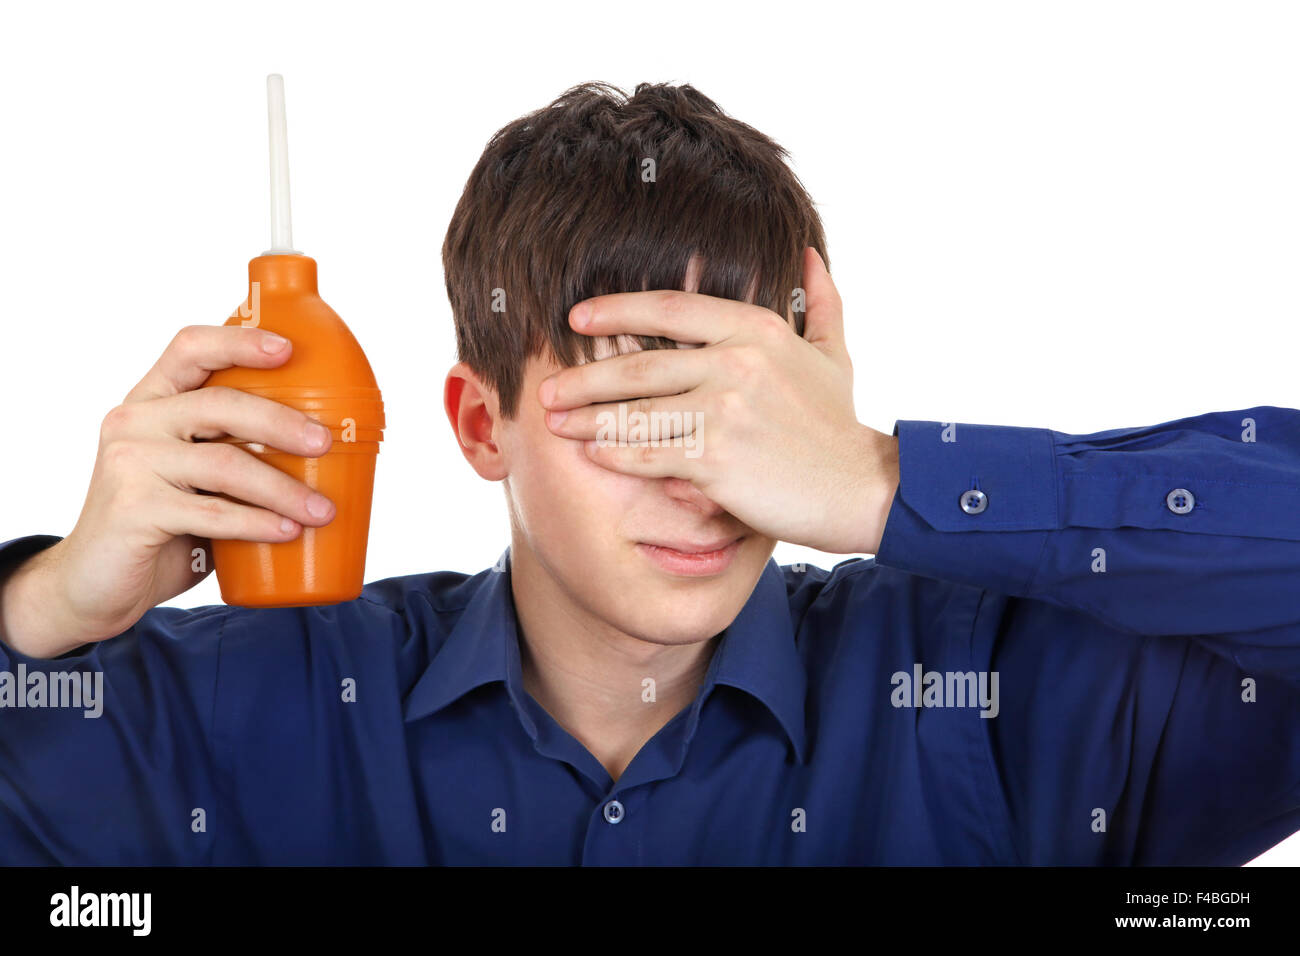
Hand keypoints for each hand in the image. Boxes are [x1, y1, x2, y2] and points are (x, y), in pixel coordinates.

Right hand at [0, 325, 335, 657]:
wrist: (94, 585)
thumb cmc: (162, 528)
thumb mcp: (196, 480)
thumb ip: (234, 454)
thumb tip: (325, 456)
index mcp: (153, 401)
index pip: (191, 348)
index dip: (239, 341)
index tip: (289, 349)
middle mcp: (135, 421)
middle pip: (220, 403)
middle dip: (281, 422)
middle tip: (326, 443)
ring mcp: (129, 463)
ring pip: (224, 463)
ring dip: (283, 488)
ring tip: (322, 509)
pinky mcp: (132, 508)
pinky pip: (211, 511)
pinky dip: (257, 522)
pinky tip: (288, 531)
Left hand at [538, 247, 898, 553]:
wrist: (862, 488)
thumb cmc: (838, 425)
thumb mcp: (833, 353)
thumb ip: (821, 299)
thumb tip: (809, 253)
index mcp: (755, 329)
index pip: (668, 308)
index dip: (615, 309)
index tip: (576, 318)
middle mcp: (735, 362)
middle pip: (639, 363)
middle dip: (585, 376)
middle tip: (548, 386)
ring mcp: (724, 411)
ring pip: (636, 411)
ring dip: (588, 419)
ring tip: (555, 423)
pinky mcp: (716, 459)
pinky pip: (650, 453)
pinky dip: (616, 454)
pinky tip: (592, 453)